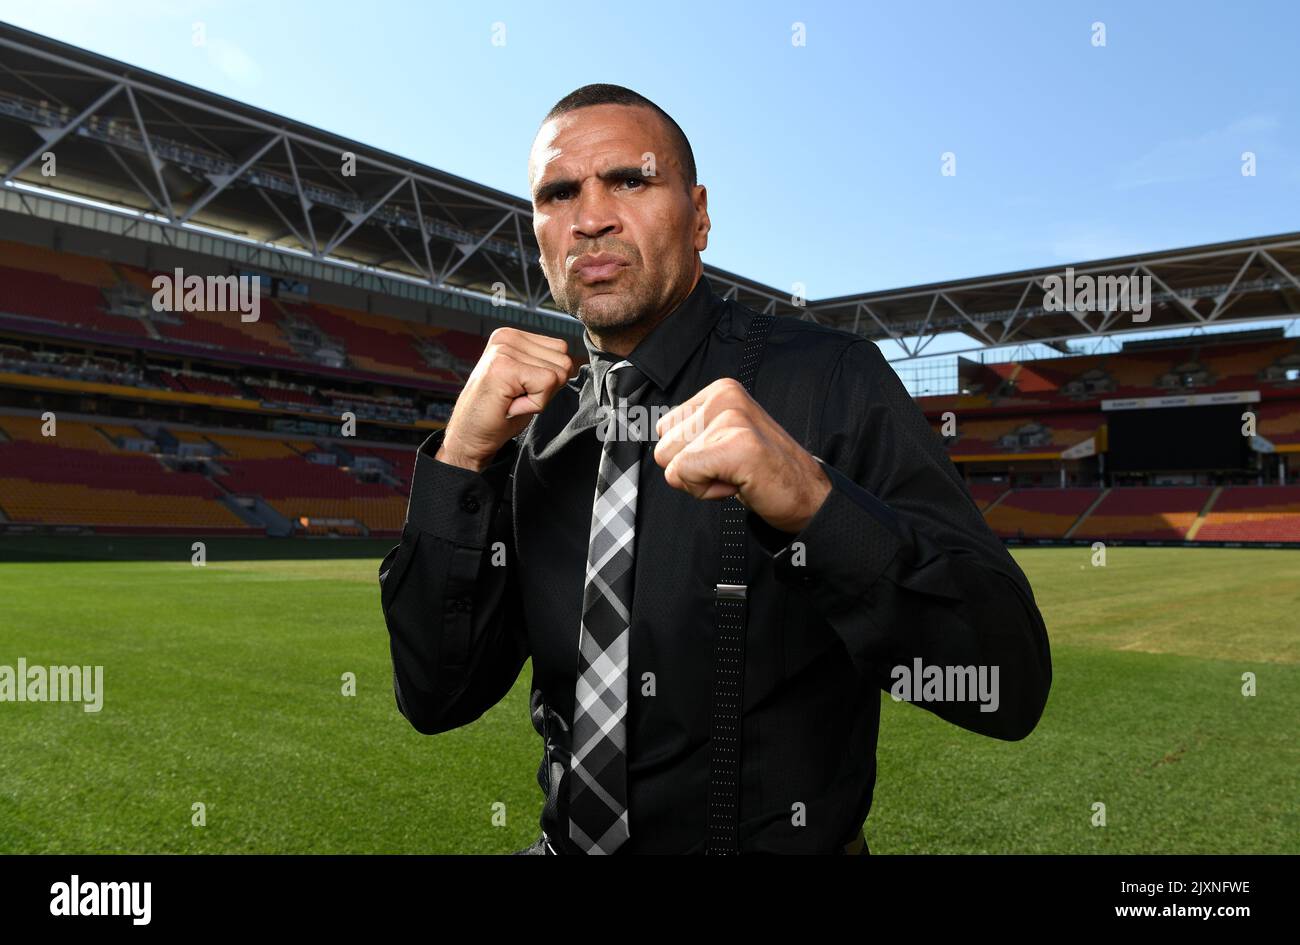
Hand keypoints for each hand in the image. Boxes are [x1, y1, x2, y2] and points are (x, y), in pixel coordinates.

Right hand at [437, 327, 575, 470]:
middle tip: (517, 398)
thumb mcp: (527, 381)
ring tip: (513, 400)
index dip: (550, 379)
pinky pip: (547, 384)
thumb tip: (572, 360)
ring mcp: (503, 349)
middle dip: (547, 389)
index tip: (521, 389)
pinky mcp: (504, 367)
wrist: (470, 437)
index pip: (561, 350)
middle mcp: (507, 337)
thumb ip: (546, 364)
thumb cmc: (500, 412)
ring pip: (558, 373)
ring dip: (540, 397)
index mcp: (513, 336)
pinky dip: (535, 403)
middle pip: (563, 361)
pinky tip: (512, 405)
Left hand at [652, 377, 830, 533]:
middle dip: (692, 470)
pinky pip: (686, 474)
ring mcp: (731, 418)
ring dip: (701, 481)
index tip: (724, 458)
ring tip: (735, 474)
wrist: (808, 497)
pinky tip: (738, 483)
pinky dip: (708, 491)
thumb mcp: (722, 438)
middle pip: (663, 447)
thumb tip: (658, 443)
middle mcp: (724, 396)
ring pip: (672, 463)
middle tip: (731, 470)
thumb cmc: (763, 472)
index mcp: (720, 390)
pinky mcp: (736, 444)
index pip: (664, 429)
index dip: (688, 455)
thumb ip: (692, 433)